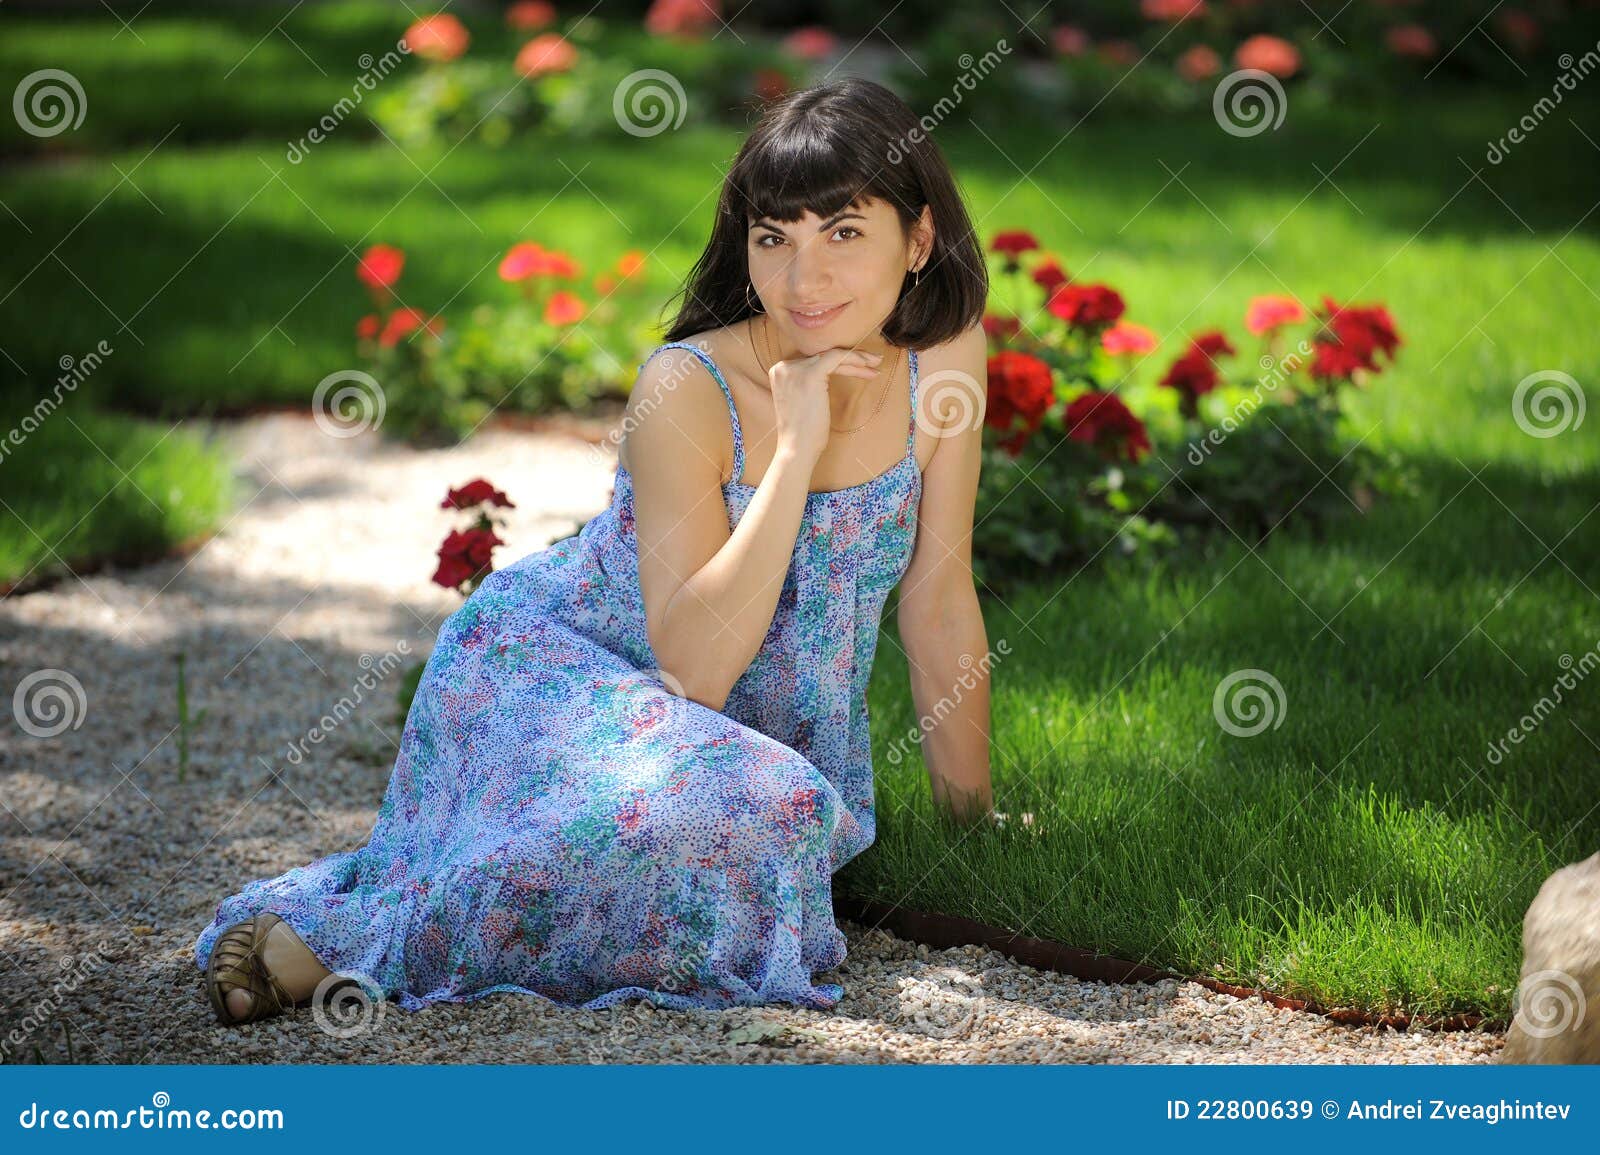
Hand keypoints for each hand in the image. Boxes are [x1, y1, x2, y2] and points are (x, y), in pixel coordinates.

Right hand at [767, 344, 883, 465]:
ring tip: (876, 365)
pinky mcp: (811, 374)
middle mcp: (784, 366)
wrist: (797, 449)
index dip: (840, 362)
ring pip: (833, 356)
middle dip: (852, 359)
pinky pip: (837, 357)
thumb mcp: (803, 400)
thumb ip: (809, 383)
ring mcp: (796, 369)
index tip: (860, 365)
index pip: (815, 360)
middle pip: (824, 356)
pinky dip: (855, 359)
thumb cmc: (804, 431)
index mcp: (780, 371)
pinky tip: (868, 366)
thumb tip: (832, 371)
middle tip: (873, 361)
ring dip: (858, 359)